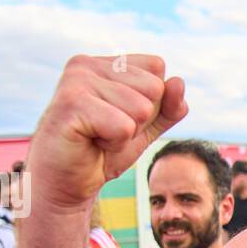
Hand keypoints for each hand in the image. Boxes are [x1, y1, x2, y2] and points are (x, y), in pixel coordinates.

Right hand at [27, 54, 187, 210]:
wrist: (67, 184)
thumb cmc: (102, 153)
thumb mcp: (146, 128)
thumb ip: (168, 107)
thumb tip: (179, 82)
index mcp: (104, 63)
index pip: (156, 67)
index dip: (150, 103)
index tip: (119, 119)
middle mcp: (87, 65)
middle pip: (153, 88)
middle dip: (139, 121)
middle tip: (107, 132)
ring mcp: (77, 80)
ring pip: (141, 109)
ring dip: (126, 135)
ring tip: (98, 137)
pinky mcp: (71, 103)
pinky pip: (124, 126)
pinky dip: (115, 144)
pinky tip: (91, 142)